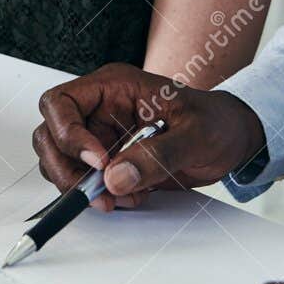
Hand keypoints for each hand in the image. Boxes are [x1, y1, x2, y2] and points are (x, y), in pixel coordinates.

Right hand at [34, 63, 265, 209]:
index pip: (62, 102)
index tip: (98, 162)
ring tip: (118, 197)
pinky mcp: (108, 162)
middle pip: (50, 134)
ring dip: (81, 186)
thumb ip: (158, 154)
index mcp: (114, 86)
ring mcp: (101, 136)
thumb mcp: (196, 133)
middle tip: (96, 190)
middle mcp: (100, 109)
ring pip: (60, 160)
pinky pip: (84, 180)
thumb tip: (116, 177)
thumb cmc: (217, 121)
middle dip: (66, 167)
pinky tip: (127, 197)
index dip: (69, 133)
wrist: (232, 139)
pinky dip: (98, 196)